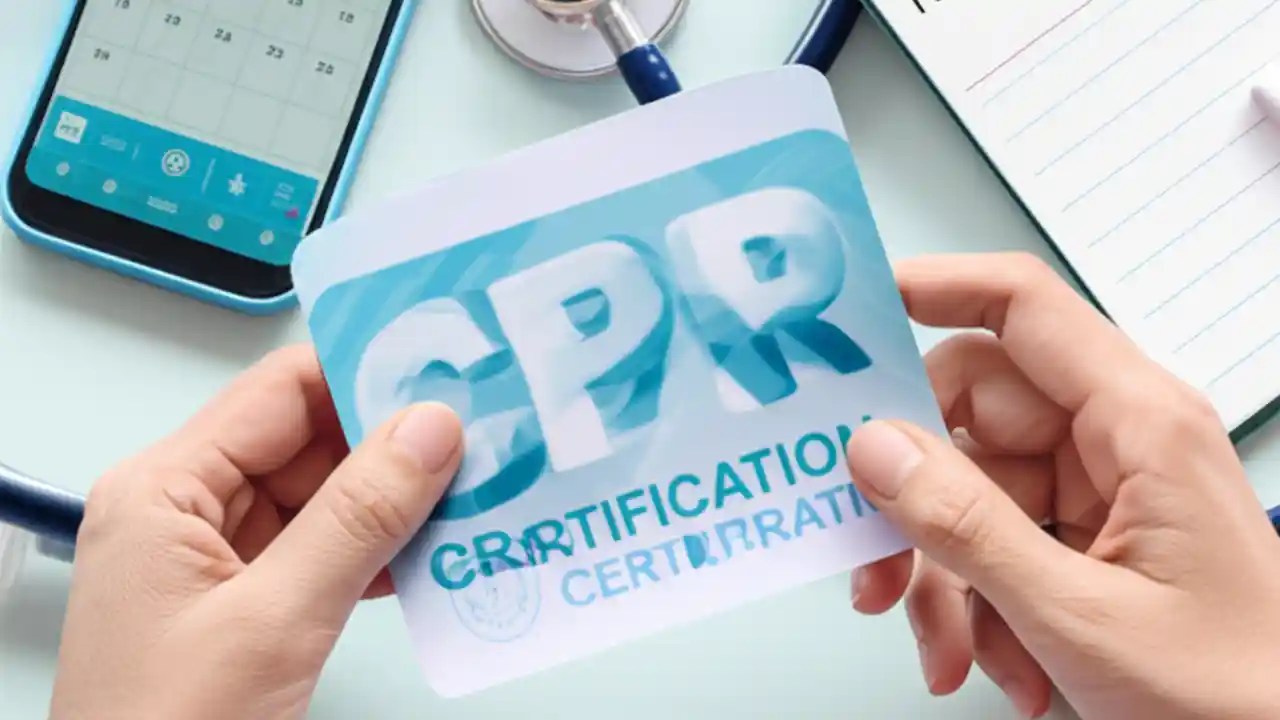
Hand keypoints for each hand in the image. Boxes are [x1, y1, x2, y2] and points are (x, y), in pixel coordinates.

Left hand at [50, 346, 462, 719]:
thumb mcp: (274, 622)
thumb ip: (357, 519)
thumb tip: (427, 432)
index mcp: (163, 490)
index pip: (279, 392)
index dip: (364, 372)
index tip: (445, 368)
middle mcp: (187, 512)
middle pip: (310, 441)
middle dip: (396, 440)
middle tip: (482, 434)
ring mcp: (221, 560)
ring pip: (328, 497)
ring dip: (399, 500)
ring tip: (475, 490)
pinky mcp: (252, 605)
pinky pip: (329, 551)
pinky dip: (384, 551)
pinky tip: (437, 554)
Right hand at [847, 254, 1279, 719]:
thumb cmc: (1240, 694)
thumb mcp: (1080, 614)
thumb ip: (967, 526)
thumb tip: (876, 450)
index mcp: (1139, 423)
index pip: (1022, 307)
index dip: (934, 288)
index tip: (851, 314)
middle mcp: (1115, 442)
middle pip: (968, 412)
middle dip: (911, 494)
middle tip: (873, 558)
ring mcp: (1096, 493)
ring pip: (964, 490)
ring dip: (939, 575)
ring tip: (947, 646)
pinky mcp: (1081, 541)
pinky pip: (987, 543)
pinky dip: (970, 606)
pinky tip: (988, 659)